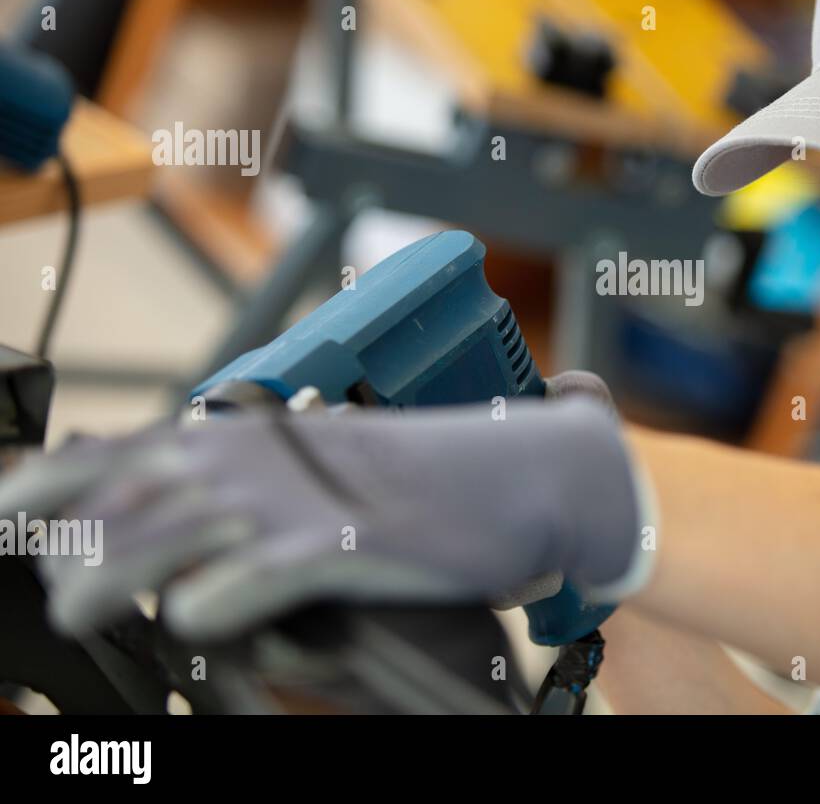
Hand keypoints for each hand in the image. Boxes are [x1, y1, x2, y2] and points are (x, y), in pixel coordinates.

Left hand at [0, 391, 654, 641]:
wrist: (529, 470)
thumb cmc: (431, 476)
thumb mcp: (334, 470)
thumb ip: (265, 478)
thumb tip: (194, 505)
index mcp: (267, 439)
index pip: (140, 449)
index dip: (62, 479)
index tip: (8, 511)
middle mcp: (279, 459)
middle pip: (149, 492)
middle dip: (80, 540)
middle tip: (50, 593)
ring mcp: (318, 498)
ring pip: (194, 528)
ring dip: (124, 571)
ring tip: (78, 610)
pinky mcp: (363, 542)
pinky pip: (278, 567)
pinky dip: (227, 592)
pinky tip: (195, 618)